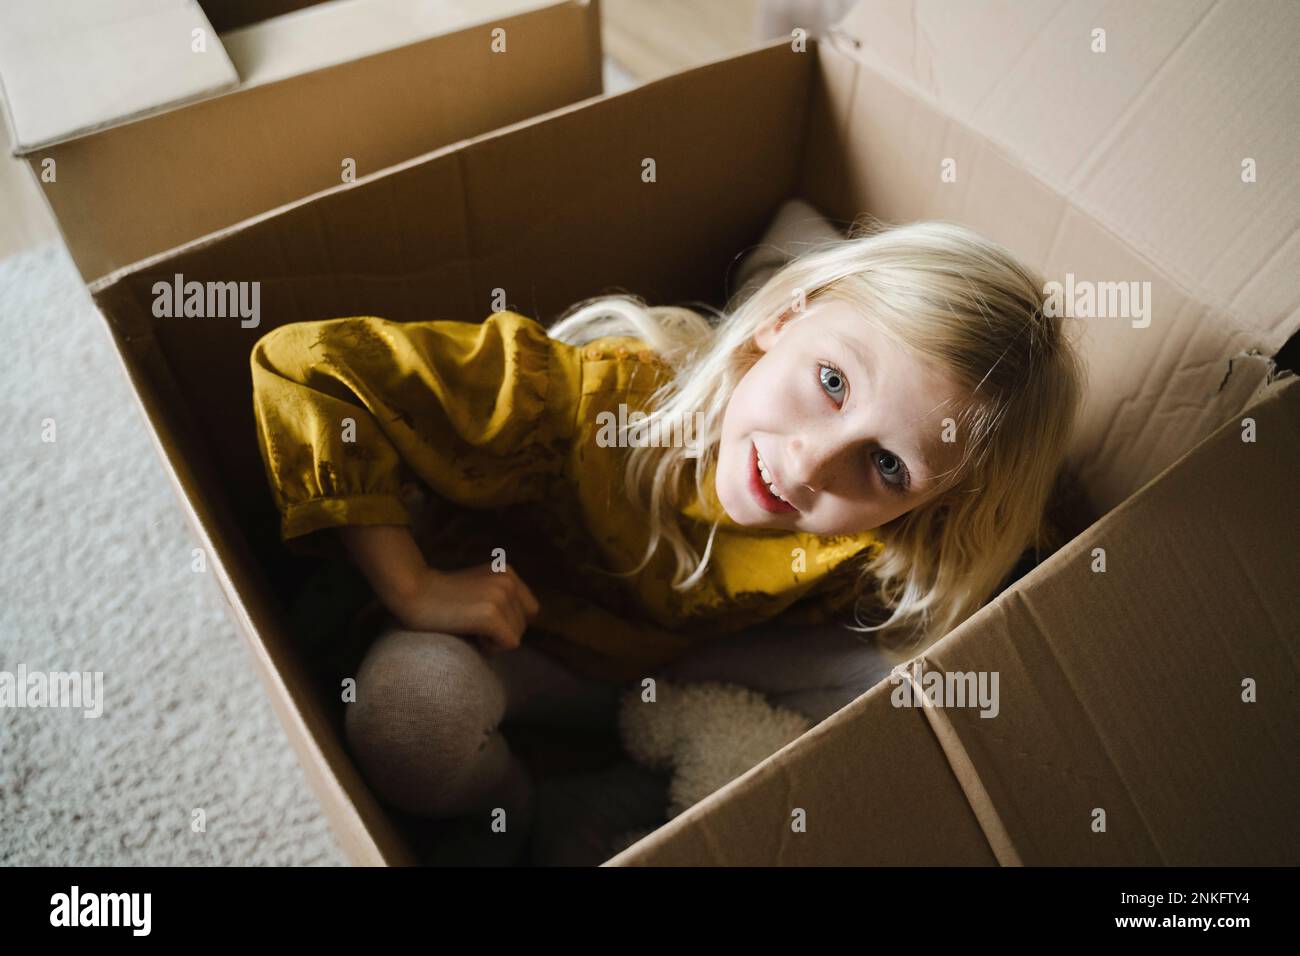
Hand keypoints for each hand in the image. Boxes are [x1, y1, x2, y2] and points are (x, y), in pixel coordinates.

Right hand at [390, 563, 540, 653]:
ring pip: (517, 636)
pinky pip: (509, 644)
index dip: (509, 622)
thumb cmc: (443, 597)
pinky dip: (491, 647)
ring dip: (495, 640)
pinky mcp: (491, 614)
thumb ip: (502, 596)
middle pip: (524, 625)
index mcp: (508, 571)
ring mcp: (501, 596)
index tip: (483, 619)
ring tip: (469, 626)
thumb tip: (521, 626)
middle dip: (502, 632)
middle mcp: (508, 580)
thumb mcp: (481, 586)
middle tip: (471, 623)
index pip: (530, 610)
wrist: (413, 593)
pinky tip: (470, 634)